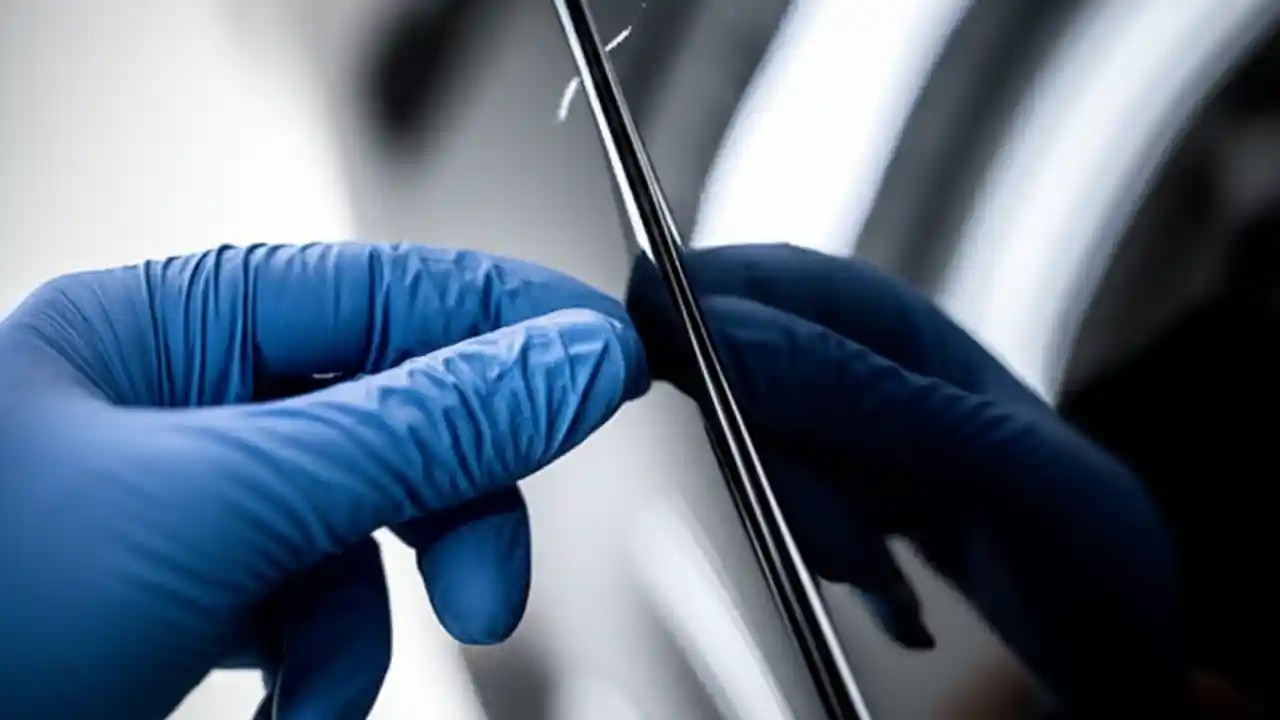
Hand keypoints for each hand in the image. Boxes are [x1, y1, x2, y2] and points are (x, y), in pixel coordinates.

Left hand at [0, 243, 647, 717]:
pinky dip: (321, 675)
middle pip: (398, 420)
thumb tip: (568, 360)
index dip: (515, 326)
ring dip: (369, 627)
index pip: (399, 293)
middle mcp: (191, 408)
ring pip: (366, 537)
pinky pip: (314, 615)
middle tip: (487, 588)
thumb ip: (416, 428)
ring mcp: (197, 511)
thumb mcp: (223, 504)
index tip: (613, 369)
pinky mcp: (198, 602)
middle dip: (449, 510)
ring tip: (320, 694)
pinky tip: (288, 710)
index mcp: (178, 330)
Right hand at [627, 244, 1189, 717]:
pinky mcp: (848, 506)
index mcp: (904, 331)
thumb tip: (737, 339)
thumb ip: (867, 394)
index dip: (702, 309)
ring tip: (887, 576)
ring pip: (763, 460)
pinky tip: (897, 598)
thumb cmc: (1094, 543)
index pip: (771, 285)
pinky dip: (831, 564)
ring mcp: (851, 443)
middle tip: (842, 539)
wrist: (1119, 638)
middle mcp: (867, 376)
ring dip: (812, 530)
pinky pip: (789, 519)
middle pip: (747, 379)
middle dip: (778, 466)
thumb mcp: (996, 460)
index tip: (647, 348)